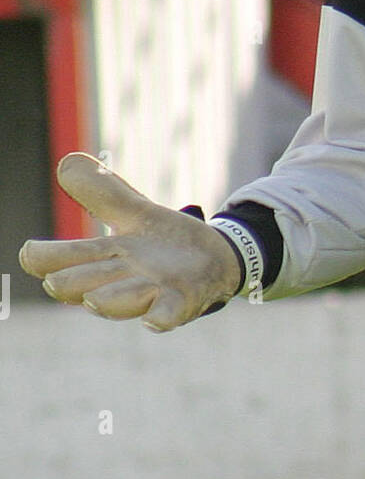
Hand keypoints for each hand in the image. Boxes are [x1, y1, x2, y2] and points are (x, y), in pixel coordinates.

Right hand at [19, 153, 242, 331]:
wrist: (218, 259)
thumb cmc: (166, 242)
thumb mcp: (136, 212)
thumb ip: (103, 191)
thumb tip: (67, 161)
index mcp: (102, 257)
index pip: (56, 262)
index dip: (42, 257)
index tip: (33, 252)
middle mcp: (118, 281)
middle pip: (74, 286)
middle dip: (70, 280)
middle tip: (69, 273)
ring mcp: (149, 293)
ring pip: (112, 302)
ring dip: (108, 297)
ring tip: (102, 292)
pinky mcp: (181, 303)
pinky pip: (163, 317)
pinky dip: (158, 317)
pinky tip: (153, 318)